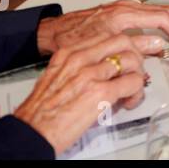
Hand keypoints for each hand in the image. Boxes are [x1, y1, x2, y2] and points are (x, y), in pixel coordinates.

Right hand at [13, 35, 147, 153]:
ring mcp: (91, 74)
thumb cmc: (41, 111)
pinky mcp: (101, 93)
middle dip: (135, 55)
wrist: (31, 132)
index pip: (107, 35)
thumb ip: (79, 67)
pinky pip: (133, 82)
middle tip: (134, 71)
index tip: (126, 57)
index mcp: (69, 53)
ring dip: (138, 76)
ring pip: (132, 60)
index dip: (122, 46)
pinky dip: (137, 92)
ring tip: (132, 90)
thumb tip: (103, 68)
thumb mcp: (57, 76)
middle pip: (123, 42)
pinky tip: (129, 100)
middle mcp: (80, 59)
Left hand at [37, 0, 168, 55]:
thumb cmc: (71, 40)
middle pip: (165, 12)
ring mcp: (125, 8)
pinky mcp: (122, 13)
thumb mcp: (101, 44)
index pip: (161, 18)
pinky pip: (150, 15)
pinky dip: (166, 21)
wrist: (50, 32)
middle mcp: (127, 7)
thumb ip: (130, 44)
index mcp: (123, 13)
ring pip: (159, 12)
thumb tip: (158, 45)